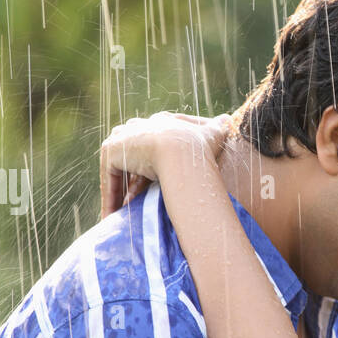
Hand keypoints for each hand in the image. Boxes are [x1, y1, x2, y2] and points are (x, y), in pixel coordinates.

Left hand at [99, 111, 234, 219]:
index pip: (151, 146)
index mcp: (159, 124)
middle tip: (138, 204)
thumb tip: (228, 119)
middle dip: (134, 180)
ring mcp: (122, 138)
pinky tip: (112, 217)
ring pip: (119, 170)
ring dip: (120, 193)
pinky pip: (109, 179)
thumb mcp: (213, 134)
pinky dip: (110, 199)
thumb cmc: (201, 145)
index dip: (153, 170)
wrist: (182, 150)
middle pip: (131, 157)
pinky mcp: (111, 151)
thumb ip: (219, 127)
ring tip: (124, 216)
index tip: (156, 188)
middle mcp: (138, 127)